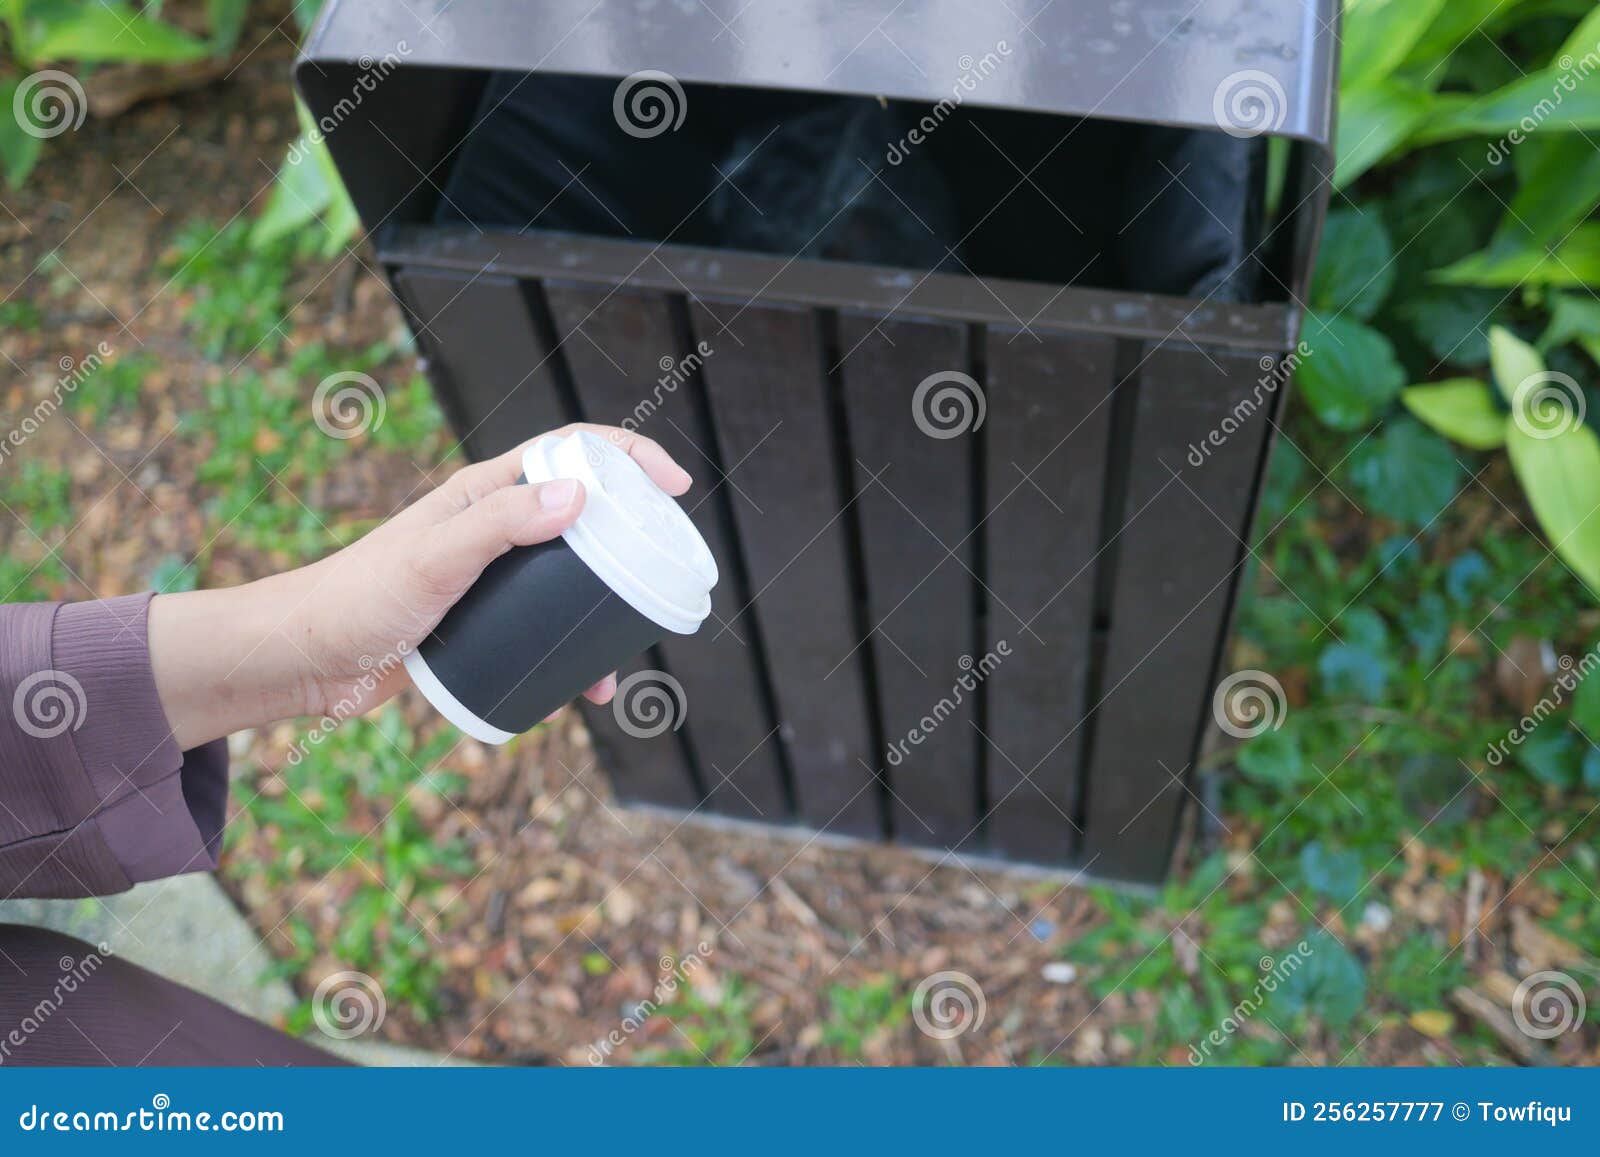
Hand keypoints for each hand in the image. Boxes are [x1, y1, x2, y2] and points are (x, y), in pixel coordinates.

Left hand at [148, 424, 692, 748]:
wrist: (304, 658)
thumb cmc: (357, 599)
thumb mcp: (435, 559)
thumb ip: (501, 524)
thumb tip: (580, 496)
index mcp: (485, 492)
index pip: (572, 450)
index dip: (631, 457)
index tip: (675, 487)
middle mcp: (493, 526)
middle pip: (583, 514)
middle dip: (631, 537)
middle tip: (664, 572)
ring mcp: (489, 575)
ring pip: (570, 578)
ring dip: (605, 607)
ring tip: (625, 648)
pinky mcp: (482, 622)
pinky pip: (543, 627)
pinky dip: (571, 652)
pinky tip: (582, 685)